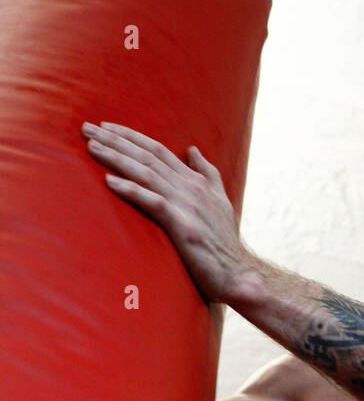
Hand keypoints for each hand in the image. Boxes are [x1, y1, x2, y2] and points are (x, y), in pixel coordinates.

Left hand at [82, 121, 251, 302]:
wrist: (239, 274)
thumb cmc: (225, 244)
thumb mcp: (221, 202)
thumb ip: (207, 174)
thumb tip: (193, 150)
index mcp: (197, 181)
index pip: (159, 150)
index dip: (131, 136)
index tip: (106, 126)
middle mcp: (192, 188)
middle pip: (147, 156)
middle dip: (115, 140)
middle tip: (87, 128)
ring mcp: (188, 206)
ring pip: (147, 174)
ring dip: (117, 158)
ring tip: (91, 147)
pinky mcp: (184, 227)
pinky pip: (153, 202)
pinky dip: (130, 189)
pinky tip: (109, 181)